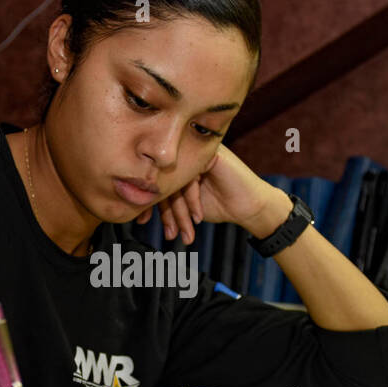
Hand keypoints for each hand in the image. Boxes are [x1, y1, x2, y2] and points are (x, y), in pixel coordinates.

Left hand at [135, 142, 280, 243]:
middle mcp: (185, 155)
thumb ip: (167, 203)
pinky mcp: (210, 154)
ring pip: (177, 182)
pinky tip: (197, 216)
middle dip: (167, 213)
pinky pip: (191, 177)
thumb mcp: (186, 207)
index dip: (148, 203)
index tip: (141, 221)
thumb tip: (137, 212)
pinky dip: (193, 200)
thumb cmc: (221, 206)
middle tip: (169, 234)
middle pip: (165, 182)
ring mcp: (197, 152)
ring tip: (185, 231)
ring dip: (180, 212)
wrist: (250, 207)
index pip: (155, 181)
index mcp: (177, 164)